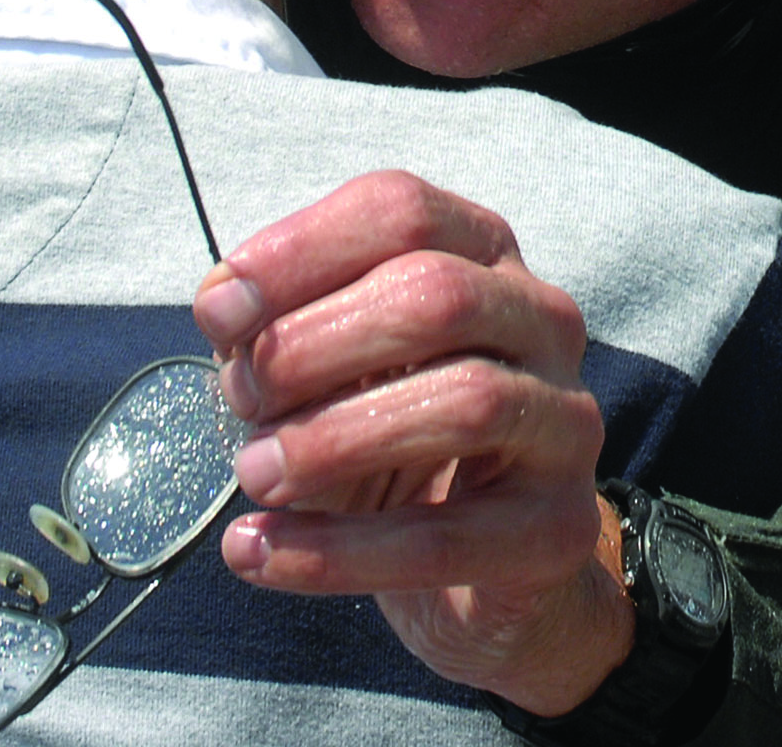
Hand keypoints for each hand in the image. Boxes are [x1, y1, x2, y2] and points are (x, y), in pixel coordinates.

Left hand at [193, 170, 633, 715]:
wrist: (474, 569)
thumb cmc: (386, 433)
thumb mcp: (326, 366)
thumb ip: (276, 328)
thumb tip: (224, 305)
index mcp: (482, 252)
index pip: (402, 211)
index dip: (301, 250)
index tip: (217, 308)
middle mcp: (542, 318)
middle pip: (437, 295)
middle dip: (313, 344)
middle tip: (238, 398)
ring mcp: (565, 420)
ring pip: (466, 402)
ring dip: (331, 439)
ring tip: (252, 474)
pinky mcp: (557, 528)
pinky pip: (446, 538)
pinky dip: (335, 551)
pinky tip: (257, 551)